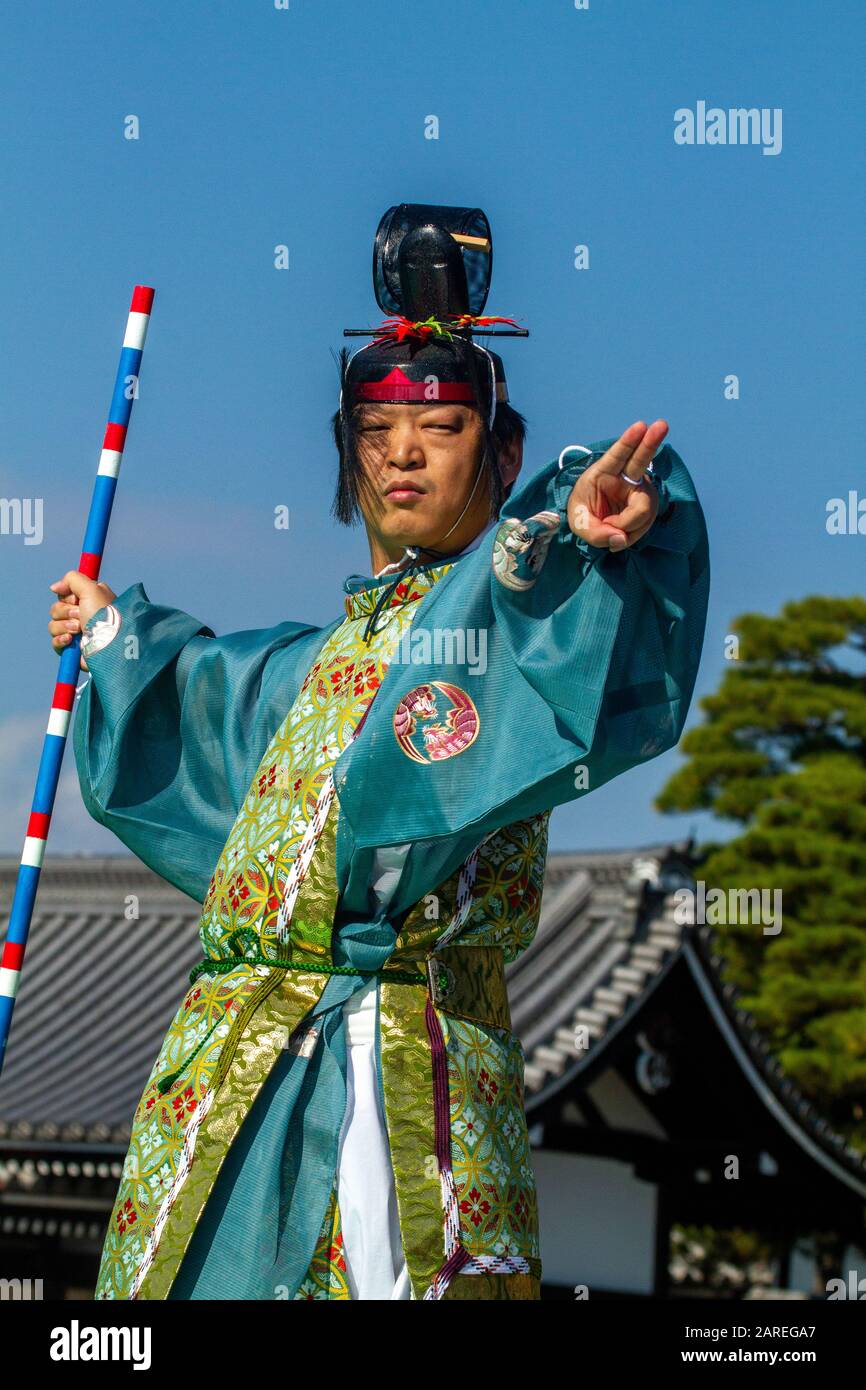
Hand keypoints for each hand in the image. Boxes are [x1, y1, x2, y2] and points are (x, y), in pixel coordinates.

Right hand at [48, 570, 116, 671]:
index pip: (65, 593)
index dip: (68, 596)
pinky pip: (55, 641)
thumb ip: (72, 579)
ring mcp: (77, 632)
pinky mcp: (72, 648)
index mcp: (89, 599)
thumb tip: (54, 587)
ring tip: (79, 630)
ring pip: (53, 624)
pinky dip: (60, 640)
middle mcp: (83, 614)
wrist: (109, 645)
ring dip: (65, 626)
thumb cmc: (104, 616)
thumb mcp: (91, 589)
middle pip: (56, 608)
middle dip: (66, 612)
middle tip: (80, 616)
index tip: (77, 599)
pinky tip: (71, 641)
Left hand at [566, 419, 667, 551]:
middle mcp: (625, 477)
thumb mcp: (579, 524)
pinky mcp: (647, 505)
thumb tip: (621, 538)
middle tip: (662, 424)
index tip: (641, 425)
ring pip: (643, 509)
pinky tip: (620, 534)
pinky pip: (645, 524)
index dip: (628, 441)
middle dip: (651, 443)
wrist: (593, 521)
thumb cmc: (584, 513)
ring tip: (610, 529)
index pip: (616, 455)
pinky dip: (631, 534)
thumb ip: (595, 533)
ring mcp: (639, 490)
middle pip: (640, 459)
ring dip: (628, 527)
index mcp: (602, 472)